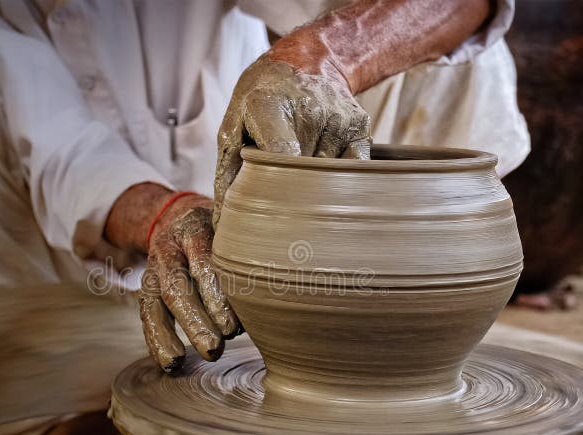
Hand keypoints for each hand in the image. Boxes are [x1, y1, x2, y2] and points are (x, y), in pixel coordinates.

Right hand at [139, 195, 240, 371]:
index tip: (232, 325)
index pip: (203, 261)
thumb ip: (248, 242)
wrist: (177, 218)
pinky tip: (170, 364)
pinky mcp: (146, 288)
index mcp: (195, 229)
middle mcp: (170, 249)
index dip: (215, 294)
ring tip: (180, 361)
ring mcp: (154, 269)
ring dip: (168, 335)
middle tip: (214, 347)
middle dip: (195, 320)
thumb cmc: (219, 229)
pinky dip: (156, 341)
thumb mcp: (231, 224)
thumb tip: (286, 272)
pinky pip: (147, 315)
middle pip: (177, 286)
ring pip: (156, 302)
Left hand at [213, 57, 371, 228]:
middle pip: (302, 175)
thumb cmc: (261, 101)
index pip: (278, 158)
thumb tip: (221, 224)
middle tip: (279, 187)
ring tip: (299, 158)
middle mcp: (310, 109)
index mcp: (269, 106)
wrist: (307, 61)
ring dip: (311, 181)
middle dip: (289, 189)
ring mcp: (339, 119)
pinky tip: (321, 158)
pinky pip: (349, 172)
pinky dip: (334, 176)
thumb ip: (227, 174)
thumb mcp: (234, 126)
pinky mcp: (361, 129)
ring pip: (326, 178)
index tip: (269, 204)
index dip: (274, 187)